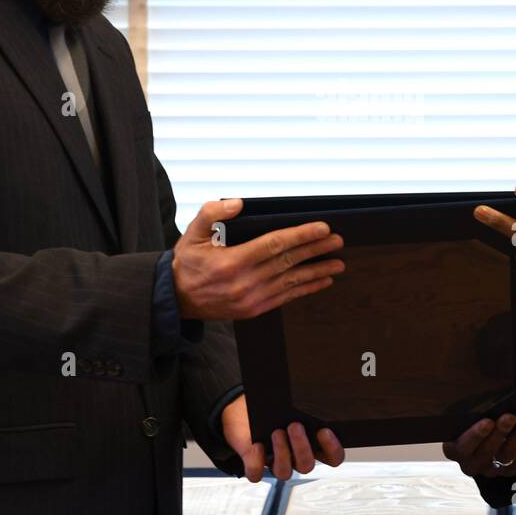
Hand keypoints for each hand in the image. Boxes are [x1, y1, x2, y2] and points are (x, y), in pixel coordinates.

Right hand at [173, 198, 344, 319]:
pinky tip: (322, 281)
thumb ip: (212, 214)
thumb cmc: (187, 262)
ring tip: (338, 263)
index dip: (301, 235)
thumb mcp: (191, 233)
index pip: (274, 244)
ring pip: (291, 281)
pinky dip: (306, 289)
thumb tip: (238, 204)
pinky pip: (286, 297)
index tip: (322, 227)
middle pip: (288, 262)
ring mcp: (251, 299)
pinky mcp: (253, 310)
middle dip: (315, 250)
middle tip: (337, 240)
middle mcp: (244, 283)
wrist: (176, 299)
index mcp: (231, 262)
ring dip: (317, 271)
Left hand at [221, 396, 345, 482]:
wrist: (243, 408)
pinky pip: (256, 473)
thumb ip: (306, 402)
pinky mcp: (254, 463)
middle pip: (306, 465)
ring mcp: (276, 462)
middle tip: (295, 425)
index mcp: (313, 444)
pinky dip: (256, 462)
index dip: (332, 449)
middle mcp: (296, 457)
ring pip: (284, 472)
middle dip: (302, 447)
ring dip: (282, 453)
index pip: (333, 457)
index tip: (324, 431)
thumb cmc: (274, 404)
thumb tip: (314, 390)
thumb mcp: (293, 401)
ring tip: (276, 432)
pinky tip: (257, 446)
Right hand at [443, 413, 515, 477]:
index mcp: (455, 449)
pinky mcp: (507, 470)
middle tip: (510, 417)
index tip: (487, 422)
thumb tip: (474, 384)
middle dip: (500, 433)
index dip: (475, 435)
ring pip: (505, 457)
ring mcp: (490, 469)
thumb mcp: (461, 419)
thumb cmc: (466, 423)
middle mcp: (471, 463)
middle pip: (486, 451)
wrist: (477, 441)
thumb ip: (466, 410)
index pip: (462, 446)